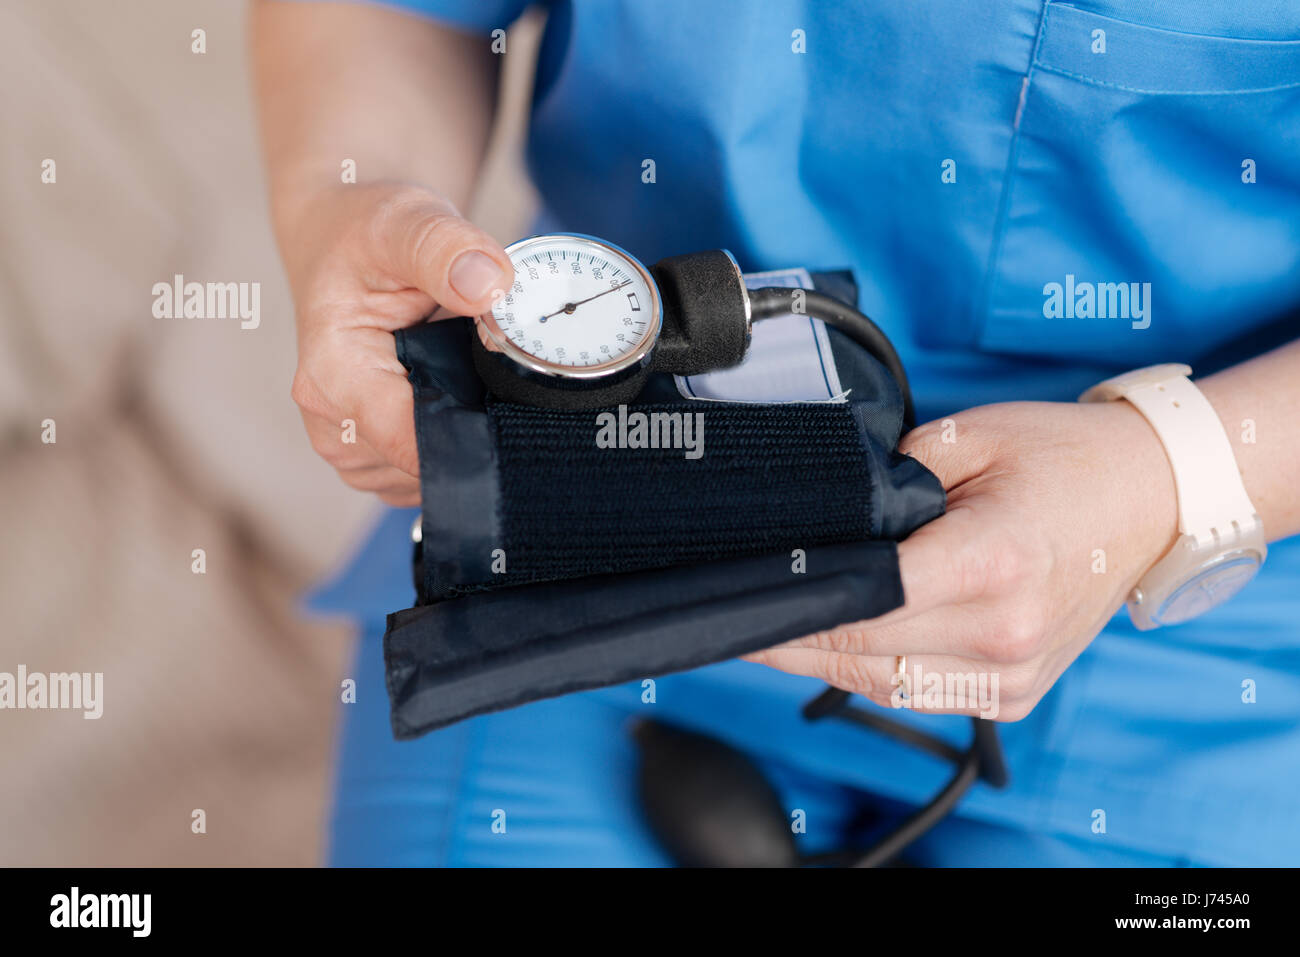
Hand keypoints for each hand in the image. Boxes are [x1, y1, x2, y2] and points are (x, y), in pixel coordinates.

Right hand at [280, 183, 512, 504]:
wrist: (344, 242)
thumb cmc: (366, 234)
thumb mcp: (406, 221)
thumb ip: (445, 248)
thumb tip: (490, 284)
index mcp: (331, 374)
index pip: (411, 441)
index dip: (471, 427)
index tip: (509, 392)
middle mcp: (332, 423)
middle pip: (430, 462)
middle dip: (473, 424)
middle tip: (485, 359)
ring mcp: (352, 448)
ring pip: (435, 472)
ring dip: (465, 429)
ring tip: (459, 366)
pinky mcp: (374, 457)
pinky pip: (431, 469)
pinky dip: (455, 437)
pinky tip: (453, 388)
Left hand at [747, 400, 1179, 720]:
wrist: (1151, 496)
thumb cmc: (1063, 459)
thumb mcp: (965, 438)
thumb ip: (884, 483)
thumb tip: (822, 526)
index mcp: (989, 562)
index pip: (859, 603)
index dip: (789, 603)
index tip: (741, 593)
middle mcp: (1002, 633)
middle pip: (856, 652)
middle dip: (788, 633)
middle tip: (735, 610)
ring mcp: (1012, 674)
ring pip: (878, 685)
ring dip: (820, 660)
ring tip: (772, 629)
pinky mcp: (1013, 695)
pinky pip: (916, 694)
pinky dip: (869, 672)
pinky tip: (836, 644)